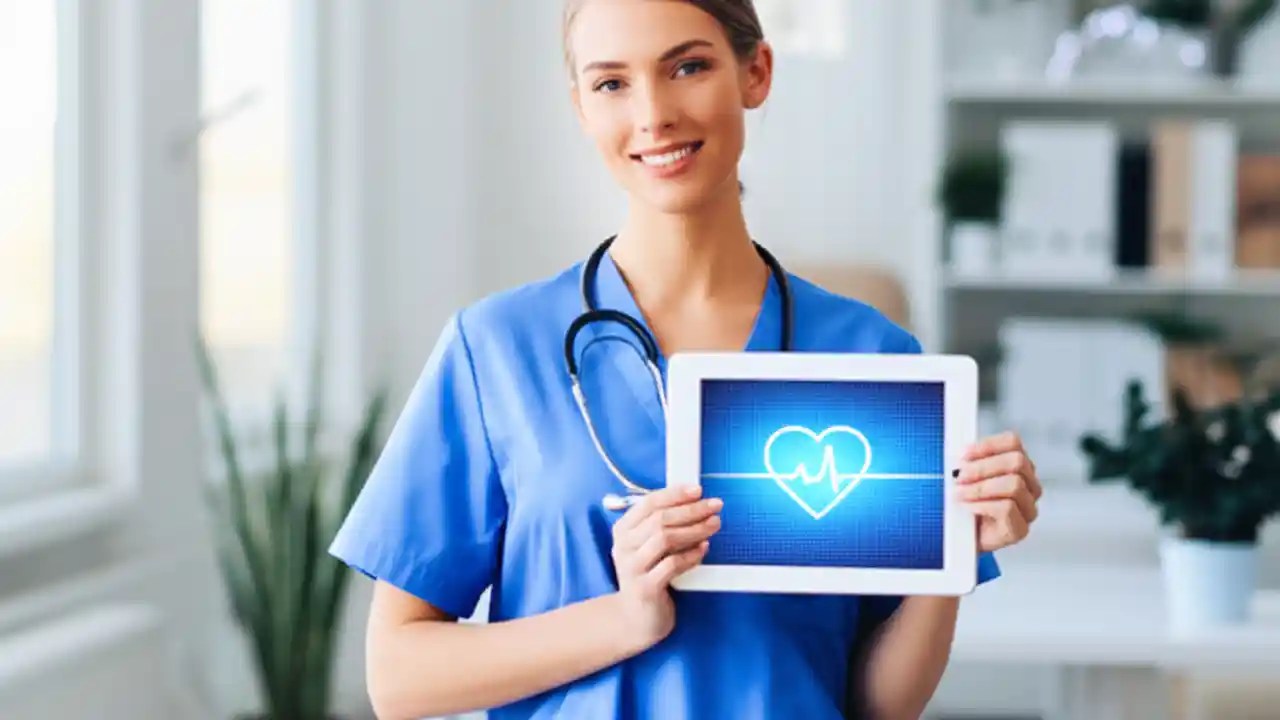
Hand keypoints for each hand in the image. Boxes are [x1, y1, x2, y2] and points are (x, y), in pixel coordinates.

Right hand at [609, 485, 721, 650]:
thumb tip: (694, 502)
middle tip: (714, 506)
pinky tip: (704, 549)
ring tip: (714, 525)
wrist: (635, 619)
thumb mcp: (647, 547)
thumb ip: (662, 526)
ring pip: (665, 538)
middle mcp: (623, 547)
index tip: (698, 490)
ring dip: (694, 529)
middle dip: (691, 510)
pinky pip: (672, 565)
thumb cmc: (647, 576)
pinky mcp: (645, 588)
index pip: (649, 503)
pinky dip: (691, 555)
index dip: (675, 494)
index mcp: (623, 530)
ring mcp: (632, 568)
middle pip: (660, 519)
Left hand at [955, 431, 1041, 552]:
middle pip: (1016, 462)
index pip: (1012, 443)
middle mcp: (1028, 485)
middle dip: (982, 467)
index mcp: (1017, 466)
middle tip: (959, 476)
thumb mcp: (964, 478)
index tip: (964, 454)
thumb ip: (966, 463)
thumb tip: (957, 454)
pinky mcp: (1020, 529)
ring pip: (1014, 484)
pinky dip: (982, 505)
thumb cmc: (964, 506)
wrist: (961, 540)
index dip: (988, 445)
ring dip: (980, 488)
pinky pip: (1007, 508)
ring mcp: (1027, 508)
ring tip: (960, 493)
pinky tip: (968, 507)